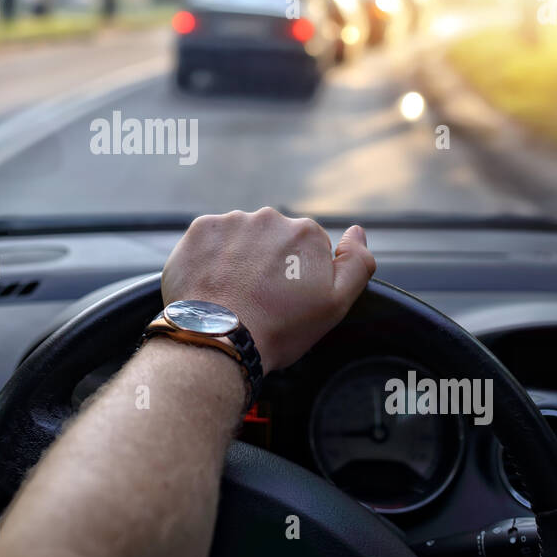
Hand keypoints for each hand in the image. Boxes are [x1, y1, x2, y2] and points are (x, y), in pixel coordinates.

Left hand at [161, 208, 376, 372]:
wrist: (218, 339)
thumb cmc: (279, 328)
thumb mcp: (335, 304)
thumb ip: (357, 263)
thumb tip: (357, 232)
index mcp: (305, 232)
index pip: (306, 249)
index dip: (298, 276)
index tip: (286, 297)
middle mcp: (269, 217)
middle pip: (273, 239)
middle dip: (269, 262)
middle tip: (259, 298)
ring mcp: (231, 221)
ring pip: (241, 238)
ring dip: (240, 258)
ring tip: (233, 293)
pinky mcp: (199, 230)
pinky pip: (211, 240)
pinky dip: (212, 257)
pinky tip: (213, 283)